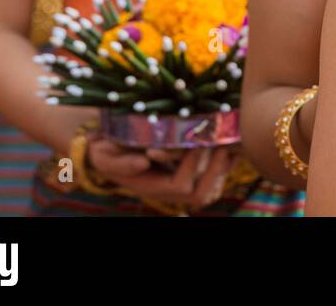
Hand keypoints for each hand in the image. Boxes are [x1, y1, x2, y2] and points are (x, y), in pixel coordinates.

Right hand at [87, 138, 236, 211]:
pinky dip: (228, 161)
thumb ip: (120, 163)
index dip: (190, 166)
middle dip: (215, 170)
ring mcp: (183, 182)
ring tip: (229, 140)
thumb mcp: (105, 155)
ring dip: (224, 166)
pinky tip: (230, 140)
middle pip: (202, 194)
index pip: (180, 186)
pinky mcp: (192, 171)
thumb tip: (144, 163)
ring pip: (213, 186)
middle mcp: (170, 190)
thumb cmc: (107, 151)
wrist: (111, 149)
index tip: (193, 141)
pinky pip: (217, 173)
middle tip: (221, 143)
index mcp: (153, 187)